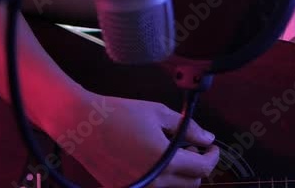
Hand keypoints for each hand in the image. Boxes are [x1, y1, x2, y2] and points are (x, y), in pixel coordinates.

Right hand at [49, 91, 219, 187]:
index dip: (213, 157)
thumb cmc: (119, 113)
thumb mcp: (158, 113)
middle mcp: (155, 181)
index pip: (203, 168)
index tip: (213, 147)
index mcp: (166, 161)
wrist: (81, 124)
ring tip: (173, 151)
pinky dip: (161, 178)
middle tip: (194, 147)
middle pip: (192, 183)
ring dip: (181, 174)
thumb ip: (188, 128)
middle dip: (198, 166)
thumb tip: (208, 138)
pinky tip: (154, 159)